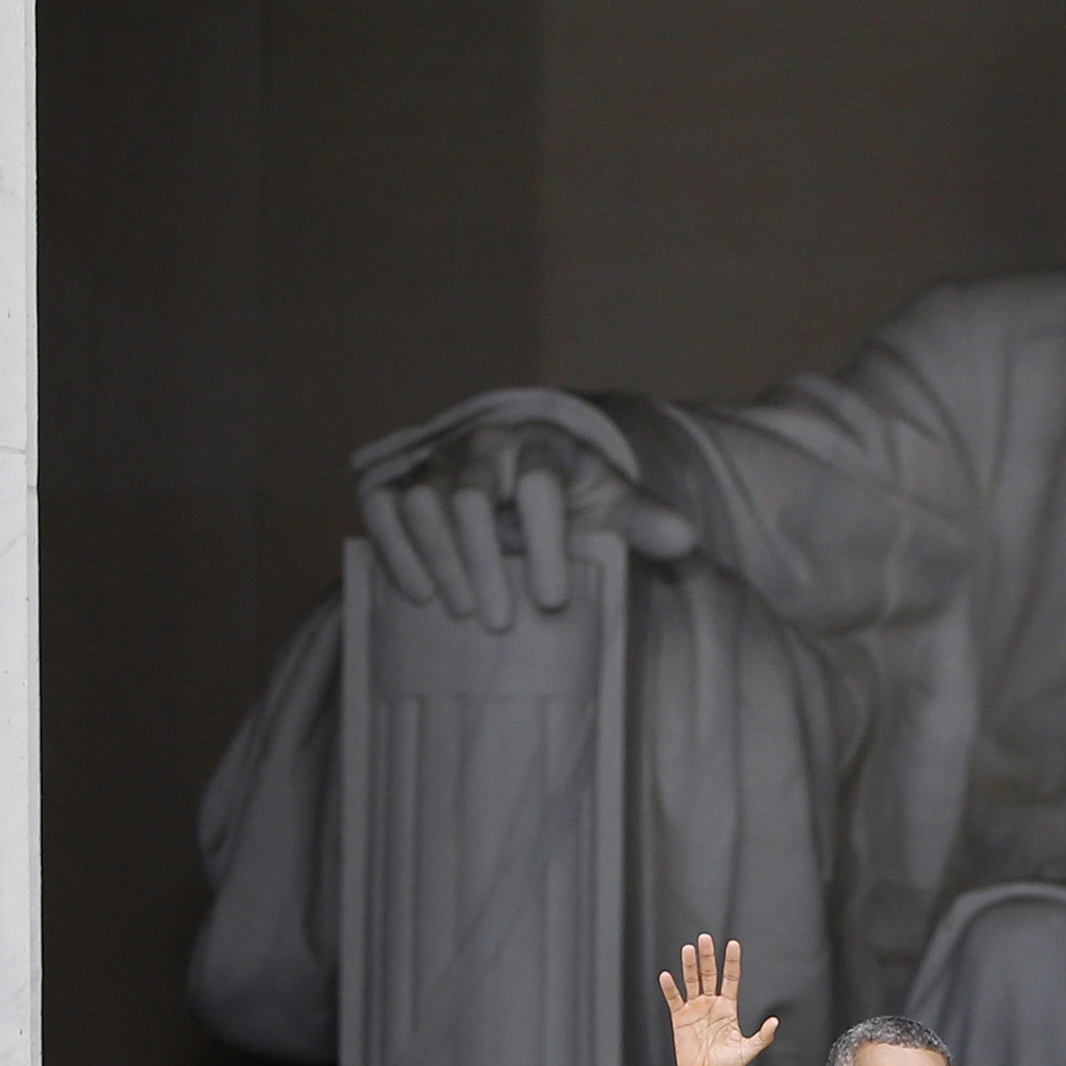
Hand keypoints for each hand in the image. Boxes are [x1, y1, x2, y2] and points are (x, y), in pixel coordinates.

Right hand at [355, 391, 697, 629]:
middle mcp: (483, 445)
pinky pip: (382, 505)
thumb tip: (684, 539)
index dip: (545, 542)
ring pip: (422, 500)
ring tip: (462, 612)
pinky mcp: (399, 481)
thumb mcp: (612, 504)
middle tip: (500, 621)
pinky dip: (394, 548)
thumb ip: (645, 519)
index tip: (553, 600)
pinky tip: (418, 595)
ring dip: (439, 559)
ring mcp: (437, 462)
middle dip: (484, 562)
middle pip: (472, 496)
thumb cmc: (573, 497)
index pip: (539, 484)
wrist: (521, 474)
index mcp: (541, 444)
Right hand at [657, 935, 779, 1065]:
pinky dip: (670, 988)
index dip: (732, 962)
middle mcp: (711, 1003)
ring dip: (690, 966)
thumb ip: (762, 1037)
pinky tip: (667, 976)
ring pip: (692, 982)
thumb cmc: (726, 1063)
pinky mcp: (680, 1017)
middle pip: (710, 974)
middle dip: (708, 957)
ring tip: (688, 950)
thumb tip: (774, 1022)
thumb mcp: (748, 1050)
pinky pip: (674, 999)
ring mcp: (695, 1008)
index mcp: (728, 1007)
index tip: (733, 945)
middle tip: (706, 939)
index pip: (731, 978)